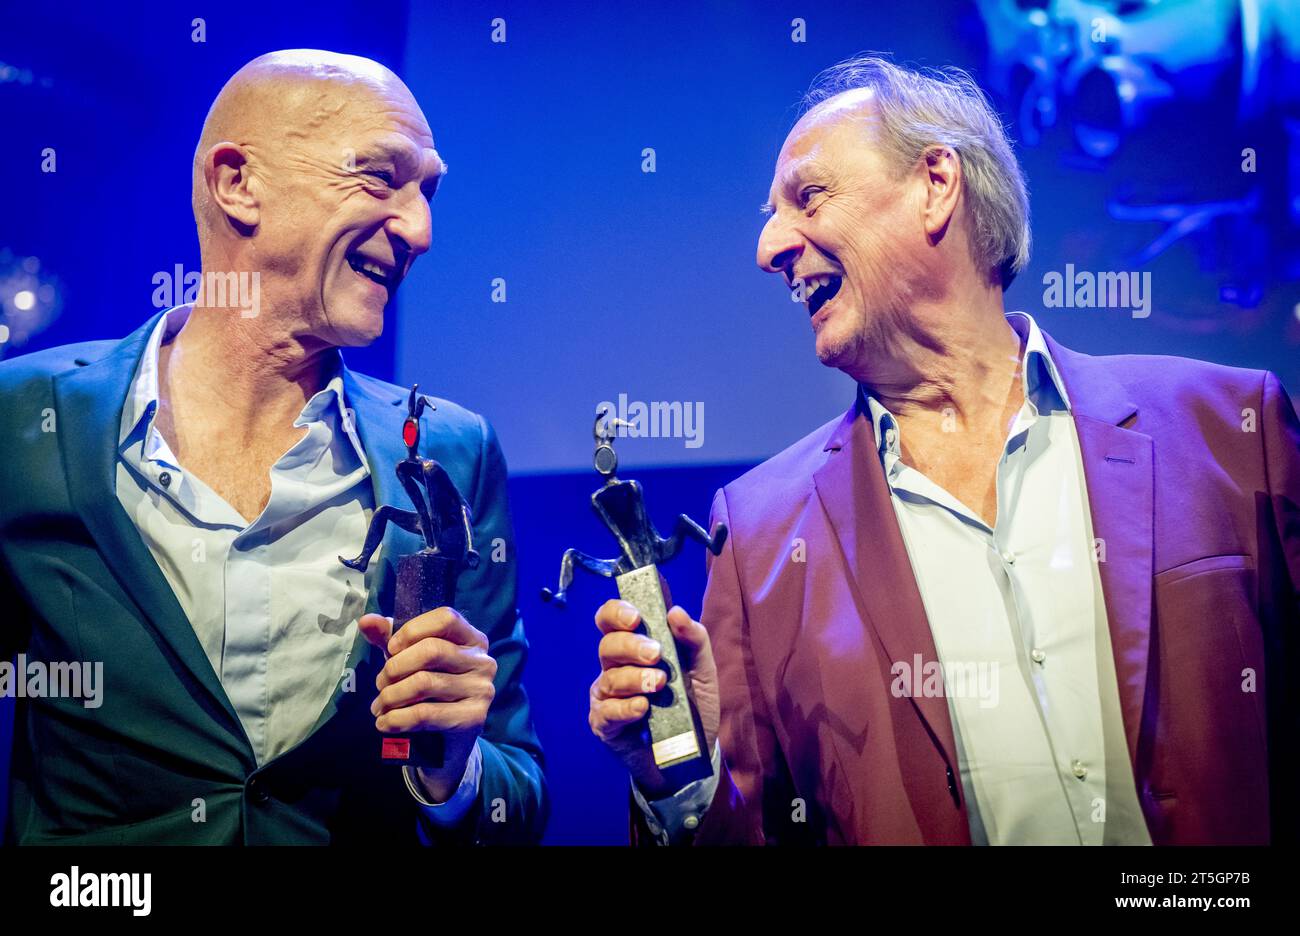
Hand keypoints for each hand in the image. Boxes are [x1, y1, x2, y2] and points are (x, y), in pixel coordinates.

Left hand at [359, 609, 496, 802]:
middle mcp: (483, 661)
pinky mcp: (473, 718)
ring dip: (391, 696)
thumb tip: (366, 620)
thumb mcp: (410, 661)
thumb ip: (390, 639)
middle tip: (380, 683)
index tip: (391, 649)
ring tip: (379, 705)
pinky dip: (396, 719)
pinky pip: (425, 713)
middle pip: (432, 650)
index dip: (412, 630)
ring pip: (424, 683)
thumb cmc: (428, 692)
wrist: (446, 744)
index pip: (446, 618)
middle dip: (395, 667)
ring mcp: (482, 690)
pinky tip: (384, 723)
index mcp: (472, 639)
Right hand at [589, 599, 719, 799]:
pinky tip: (642, 708)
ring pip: (609, 678)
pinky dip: (624, 708)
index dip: (616, 613)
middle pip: (607, 646)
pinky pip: (607, 712)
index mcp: (633, 647)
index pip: (611, 620)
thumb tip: (677, 612)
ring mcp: (606, 696)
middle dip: (630, 646)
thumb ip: (695, 640)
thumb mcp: (703, 671)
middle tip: (655, 654)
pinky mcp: (604, 724)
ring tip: (658, 685)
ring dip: (634, 678)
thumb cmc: (692, 705)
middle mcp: (615, 667)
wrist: (692, 754)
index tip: (636, 617)